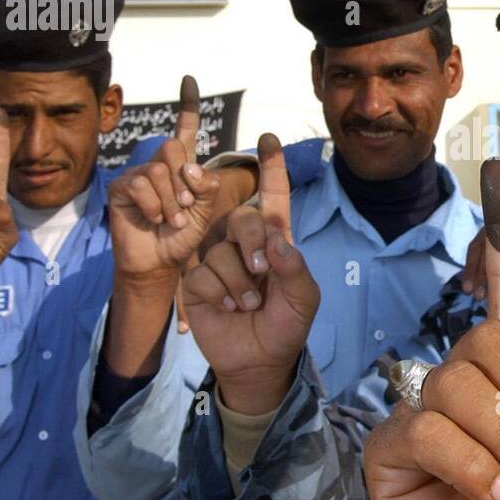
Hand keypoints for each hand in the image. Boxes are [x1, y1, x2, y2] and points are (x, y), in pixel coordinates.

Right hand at [107, 76, 222, 280]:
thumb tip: (189, 168)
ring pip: (158, 170)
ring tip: (171, 220)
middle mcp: (159, 165)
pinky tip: (153, 218)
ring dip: (170, 200)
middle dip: (183, 181)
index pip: (185, 130)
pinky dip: (153, 205)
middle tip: (186, 206)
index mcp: (182, 166)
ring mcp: (138, 175)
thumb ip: (205, 186)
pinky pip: (140, 185)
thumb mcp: (204, 210)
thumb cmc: (182, 236)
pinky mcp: (121, 187)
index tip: (189, 79)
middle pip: (171, 148)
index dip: (188, 105)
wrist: (160, 262)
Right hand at [182, 134, 319, 414]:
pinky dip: (218, 292)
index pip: (274, 198)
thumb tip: (275, 240)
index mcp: (276, 242)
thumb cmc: (286, 326)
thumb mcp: (303, 299)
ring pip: (220, 250)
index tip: (269, 138)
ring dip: (238, 280)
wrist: (258, 361)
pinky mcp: (196, 281)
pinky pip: (201, 273)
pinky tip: (226, 308)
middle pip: (243, 218)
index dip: (273, 168)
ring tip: (249, 305)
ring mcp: (218, 261)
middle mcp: (245, 245)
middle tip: (260, 271)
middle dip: (251, 240)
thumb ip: (294, 268)